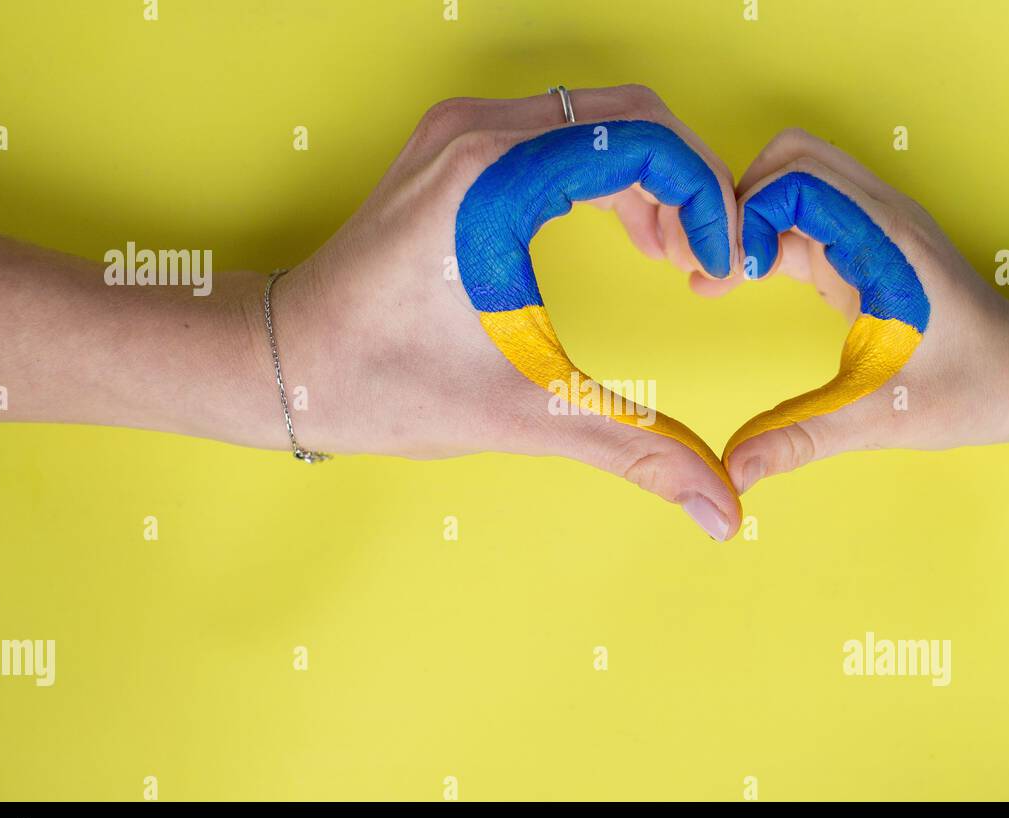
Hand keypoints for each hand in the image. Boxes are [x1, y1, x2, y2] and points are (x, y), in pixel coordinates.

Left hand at [267, 86, 745, 538]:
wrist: (288, 364)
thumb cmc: (380, 382)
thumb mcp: (523, 413)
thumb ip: (635, 450)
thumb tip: (718, 510)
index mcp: (493, 175)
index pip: (645, 140)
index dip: (706, 201)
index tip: (720, 272)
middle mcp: (477, 131)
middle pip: (634, 116)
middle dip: (690, 186)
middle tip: (705, 267)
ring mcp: (463, 130)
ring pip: (604, 118)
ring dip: (656, 182)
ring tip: (675, 261)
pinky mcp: (457, 147)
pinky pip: (568, 132)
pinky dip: (615, 177)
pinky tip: (632, 237)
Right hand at [614, 128, 1008, 493]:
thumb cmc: (969, 390)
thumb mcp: (876, 419)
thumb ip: (798, 438)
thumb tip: (733, 473)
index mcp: (882, 243)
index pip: (793, 182)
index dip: (745, 220)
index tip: (727, 279)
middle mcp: (878, 215)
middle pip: (787, 158)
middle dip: (737, 203)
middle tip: (713, 269)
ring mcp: (874, 220)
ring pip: (793, 173)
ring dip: (750, 213)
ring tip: (723, 276)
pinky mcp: (866, 236)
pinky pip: (804, 206)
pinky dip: (768, 230)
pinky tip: (751, 279)